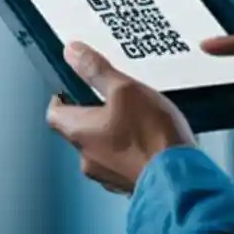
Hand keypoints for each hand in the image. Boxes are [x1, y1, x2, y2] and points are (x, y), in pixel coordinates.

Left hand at [46, 42, 195, 193]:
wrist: (179, 179)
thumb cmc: (151, 137)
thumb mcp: (125, 90)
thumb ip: (96, 70)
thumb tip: (73, 53)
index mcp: (79, 132)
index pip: (55, 113)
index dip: (61, 97)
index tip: (70, 87)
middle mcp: (88, 157)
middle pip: (79, 129)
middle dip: (93, 113)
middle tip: (111, 97)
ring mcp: (108, 173)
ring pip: (102, 146)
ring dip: (114, 132)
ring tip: (138, 116)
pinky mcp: (128, 182)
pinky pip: (123, 160)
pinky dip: (131, 148)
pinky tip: (151, 137)